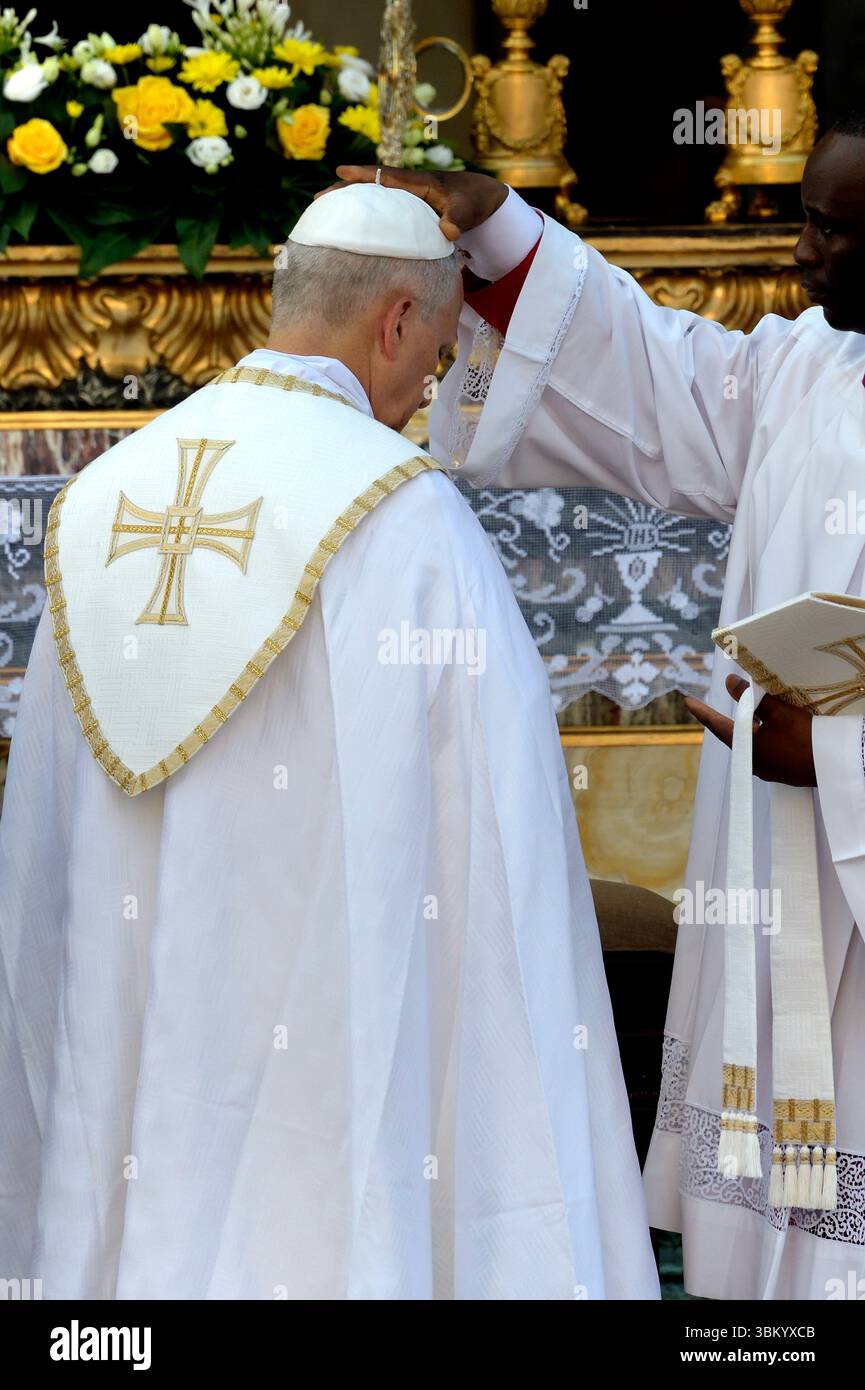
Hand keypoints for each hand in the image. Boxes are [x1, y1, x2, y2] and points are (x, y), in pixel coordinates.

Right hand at [318, 165, 507, 240]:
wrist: (481, 198)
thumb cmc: (473, 202)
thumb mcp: (468, 211)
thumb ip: (458, 220)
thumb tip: (447, 231)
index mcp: (418, 182)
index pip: (386, 176)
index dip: (363, 175)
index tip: (340, 173)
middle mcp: (407, 187)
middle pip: (371, 185)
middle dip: (345, 190)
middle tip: (318, 199)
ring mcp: (405, 197)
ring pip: (372, 196)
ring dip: (349, 202)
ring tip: (324, 212)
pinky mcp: (406, 208)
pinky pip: (380, 208)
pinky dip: (363, 212)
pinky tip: (348, 225)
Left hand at [685, 674, 815, 786]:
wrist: (833, 769)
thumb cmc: (804, 740)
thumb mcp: (778, 713)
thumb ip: (751, 697)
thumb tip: (728, 682)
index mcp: (746, 749)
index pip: (717, 725)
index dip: (701, 712)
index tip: (687, 701)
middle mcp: (753, 761)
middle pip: (733, 734)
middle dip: (723, 719)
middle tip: (708, 707)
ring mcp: (768, 767)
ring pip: (750, 740)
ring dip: (747, 724)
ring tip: (743, 710)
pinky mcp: (782, 768)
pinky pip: (765, 746)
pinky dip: (762, 732)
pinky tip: (769, 724)